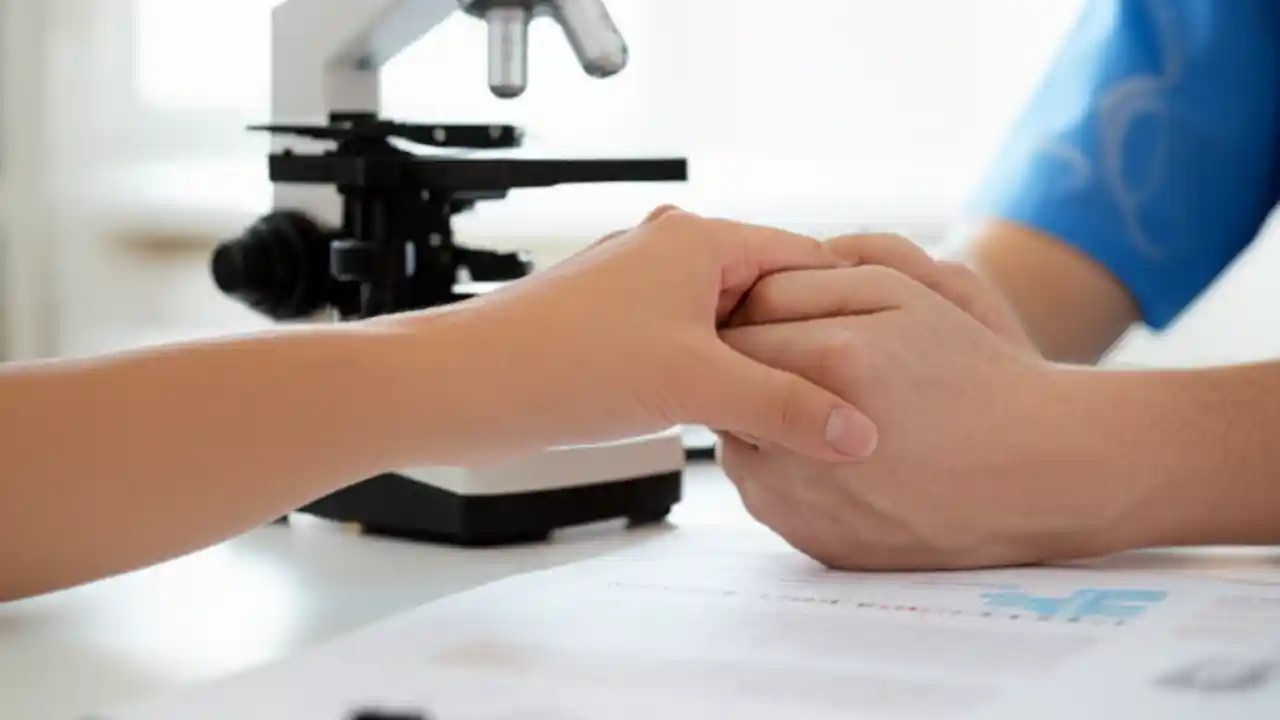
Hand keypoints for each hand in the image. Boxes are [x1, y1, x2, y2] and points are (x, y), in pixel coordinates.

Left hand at [392, 207, 878, 461]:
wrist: (461, 388)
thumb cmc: (562, 365)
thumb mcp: (695, 386)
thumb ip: (784, 407)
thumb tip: (857, 431)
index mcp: (697, 238)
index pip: (802, 259)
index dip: (844, 310)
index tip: (879, 354)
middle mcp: (668, 249)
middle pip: (765, 293)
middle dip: (796, 345)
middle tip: (837, 397)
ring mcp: (636, 287)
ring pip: (724, 323)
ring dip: (749, 365)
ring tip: (781, 413)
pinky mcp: (612, 324)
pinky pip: (685, 343)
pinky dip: (708, 374)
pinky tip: (715, 414)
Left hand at [719, 252, 1128, 569]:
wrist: (1038, 469)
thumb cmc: (976, 370)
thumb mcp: (903, 292)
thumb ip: (809, 283)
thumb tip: (741, 300)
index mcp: (826, 363)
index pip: (731, 335)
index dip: (742, 323)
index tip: (763, 319)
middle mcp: (801, 441)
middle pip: (725, 396)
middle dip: (744, 374)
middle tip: (786, 363)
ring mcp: (800, 502)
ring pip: (734, 447)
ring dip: (756, 424)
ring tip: (812, 409)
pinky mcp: (809, 541)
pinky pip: (761, 493)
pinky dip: (780, 469)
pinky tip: (826, 454)